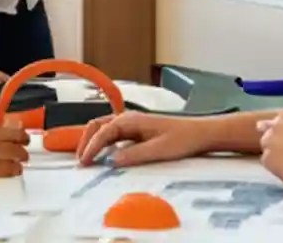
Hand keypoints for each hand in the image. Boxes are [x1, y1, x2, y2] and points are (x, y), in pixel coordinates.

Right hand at [76, 112, 218, 167]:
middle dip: (86, 141)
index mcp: (131, 120)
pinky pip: (113, 135)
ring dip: (93, 141)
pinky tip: (103, 155)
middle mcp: (129, 119)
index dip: (91, 147)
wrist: (201, 133)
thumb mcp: (159, 150)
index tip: (84, 162)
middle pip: (98, 125)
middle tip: (81, 161)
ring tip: (87, 159)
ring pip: (104, 129)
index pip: (103, 132)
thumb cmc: (183, 139)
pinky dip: (103, 143)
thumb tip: (112, 161)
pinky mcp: (137, 131)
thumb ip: (134, 155)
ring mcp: (132, 124)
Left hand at [257, 113, 282, 191]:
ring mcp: (268, 145)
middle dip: (272, 143)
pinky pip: (268, 164)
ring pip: (266, 151)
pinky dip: (275, 167)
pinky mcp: (267, 161)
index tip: (279, 135)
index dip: (276, 129)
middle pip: (266, 136)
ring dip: (273, 156)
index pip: (274, 122)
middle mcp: (273, 130)